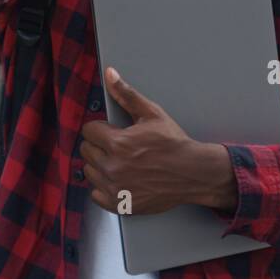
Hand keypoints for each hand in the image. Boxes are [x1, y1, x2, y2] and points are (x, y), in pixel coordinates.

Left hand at [80, 67, 236, 214]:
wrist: (192, 172)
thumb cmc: (174, 144)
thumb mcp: (152, 113)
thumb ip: (126, 94)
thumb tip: (110, 75)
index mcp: (118, 143)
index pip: (89, 131)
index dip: (100, 128)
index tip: (111, 131)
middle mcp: (113, 167)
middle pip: (86, 151)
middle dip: (99, 145)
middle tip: (118, 146)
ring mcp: (115, 188)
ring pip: (89, 172)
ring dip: (100, 165)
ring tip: (120, 161)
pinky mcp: (120, 204)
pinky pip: (96, 195)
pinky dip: (104, 188)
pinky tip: (119, 179)